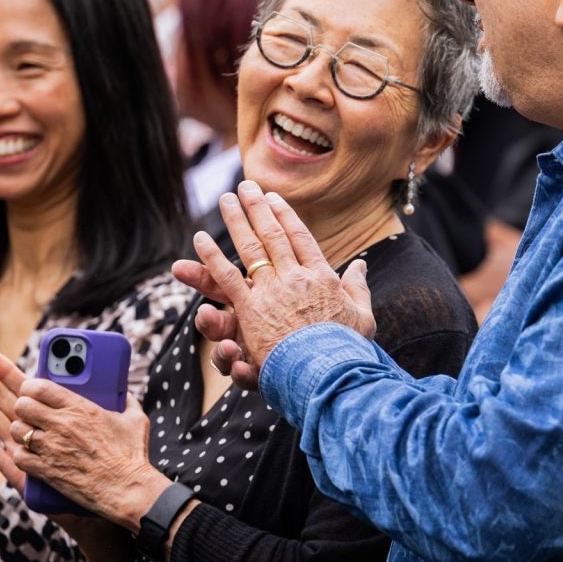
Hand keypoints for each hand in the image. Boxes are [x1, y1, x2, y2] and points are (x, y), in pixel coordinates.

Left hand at [6, 375, 168, 529]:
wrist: (127, 489)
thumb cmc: (132, 456)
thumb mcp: (136, 420)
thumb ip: (128, 402)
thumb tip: (125, 394)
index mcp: (80, 408)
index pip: (39, 387)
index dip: (31, 387)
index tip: (32, 390)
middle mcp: (61, 425)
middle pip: (22, 406)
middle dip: (23, 407)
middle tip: (31, 412)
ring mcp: (51, 448)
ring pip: (17, 430)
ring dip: (21, 431)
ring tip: (30, 434)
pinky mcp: (46, 470)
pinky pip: (19, 456)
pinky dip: (22, 455)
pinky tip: (30, 455)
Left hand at [173, 181, 374, 388]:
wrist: (330, 374)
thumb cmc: (347, 351)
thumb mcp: (363, 317)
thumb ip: (358, 288)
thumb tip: (361, 265)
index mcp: (322, 277)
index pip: (301, 238)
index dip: (286, 217)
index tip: (274, 199)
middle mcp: (295, 277)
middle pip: (273, 235)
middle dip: (258, 208)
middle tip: (246, 187)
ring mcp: (271, 291)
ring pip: (249, 247)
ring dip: (236, 220)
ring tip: (224, 200)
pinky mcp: (250, 310)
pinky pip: (226, 278)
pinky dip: (211, 257)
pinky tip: (199, 239)